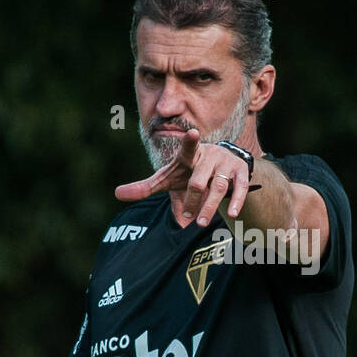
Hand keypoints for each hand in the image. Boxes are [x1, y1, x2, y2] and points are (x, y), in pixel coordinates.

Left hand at [114, 128, 253, 225]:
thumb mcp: (167, 179)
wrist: (221, 166)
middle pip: (197, 181)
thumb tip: (116, 193)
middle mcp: (208, 156)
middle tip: (186, 218)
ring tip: (200, 223)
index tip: (193, 133)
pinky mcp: (241, 172)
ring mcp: (225, 163)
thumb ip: (144, 187)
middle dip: (191, 200)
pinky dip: (237, 201)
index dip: (189, 141)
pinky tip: (232, 215)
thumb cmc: (188, 172)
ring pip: (217, 187)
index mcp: (189, 155)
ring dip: (209, 206)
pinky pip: (240, 187)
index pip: (187, 148)